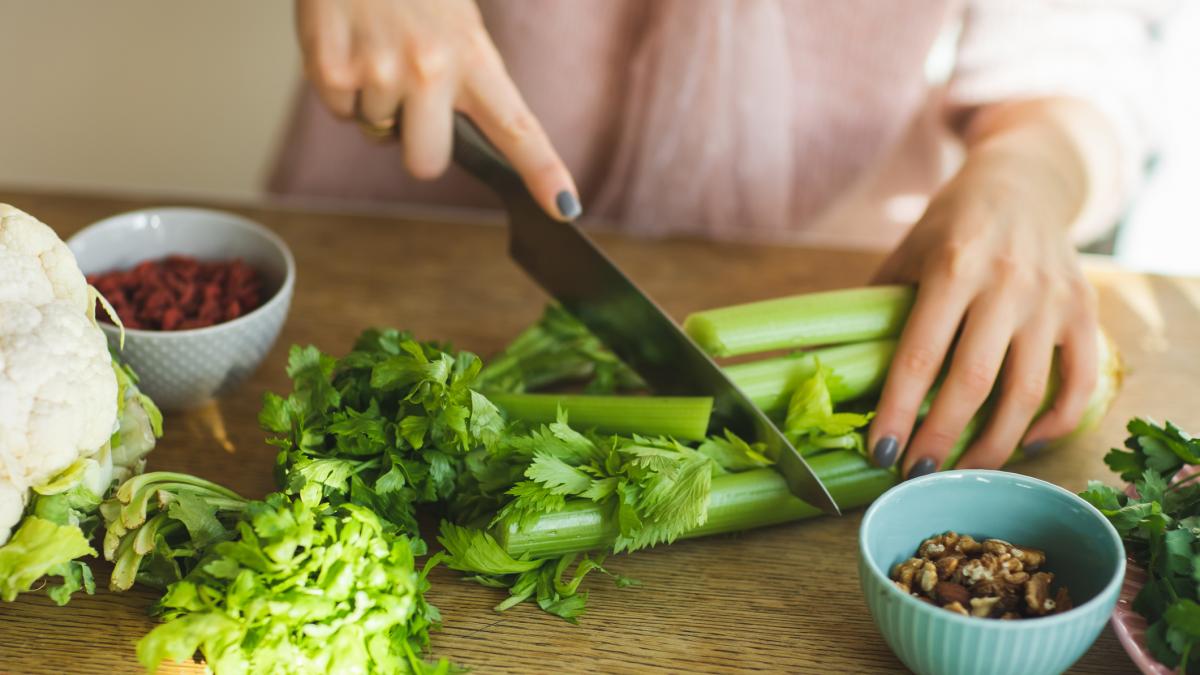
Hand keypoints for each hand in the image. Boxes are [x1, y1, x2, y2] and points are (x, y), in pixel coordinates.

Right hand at [295, 0, 579, 219]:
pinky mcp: (331, 70)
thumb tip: (448, 139)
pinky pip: (339, 111)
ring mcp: (379, 72)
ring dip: (376, 102)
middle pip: (426, 163)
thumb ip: (462, 80)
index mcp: (473, 57)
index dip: (544, 172)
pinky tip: (349, 43)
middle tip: (411, 104)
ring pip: (376, 132)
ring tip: (377, 46)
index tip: (565, 206)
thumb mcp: (456, 24)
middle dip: (416, 146)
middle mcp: (430, 69)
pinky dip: (341, 87)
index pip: (518, 127)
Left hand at [867, 105, 1101, 477]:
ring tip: (962, 473)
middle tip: (915, 474)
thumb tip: (835, 368)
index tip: (880, 450)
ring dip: (993, 444)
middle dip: (940, 437)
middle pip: (974, 381)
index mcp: (953, 265)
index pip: (920, 353)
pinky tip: (1025, 444)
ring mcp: (1051, 299)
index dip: (899, 410)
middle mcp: (1007, 283)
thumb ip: (882, 305)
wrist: (1026, 179)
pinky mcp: (1085, 312)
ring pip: (1027, 391)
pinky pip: (1077, 381)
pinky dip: (1056, 422)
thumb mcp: (908, 250)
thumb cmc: (953, 222)